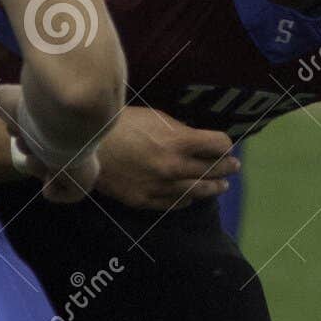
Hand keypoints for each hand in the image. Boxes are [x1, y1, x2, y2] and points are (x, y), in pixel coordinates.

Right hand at [0, 84, 100, 203]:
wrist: (65, 122)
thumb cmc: (34, 108)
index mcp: (53, 126)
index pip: (32, 143)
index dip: (22, 137)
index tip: (20, 127)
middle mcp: (67, 144)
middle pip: (36, 160)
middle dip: (29, 152)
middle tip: (33, 141)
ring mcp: (76, 163)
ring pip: (44, 174)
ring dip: (39, 164)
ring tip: (47, 151)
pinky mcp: (83, 182)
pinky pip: (56, 194)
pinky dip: (51, 186)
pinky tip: (55, 170)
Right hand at [95, 107, 238, 211]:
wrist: (87, 146)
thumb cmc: (120, 124)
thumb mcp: (155, 117)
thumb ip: (180, 130)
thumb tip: (198, 139)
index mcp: (178, 142)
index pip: (218, 145)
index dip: (225, 144)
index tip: (226, 145)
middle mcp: (174, 167)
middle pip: (212, 170)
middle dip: (226, 167)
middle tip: (234, 167)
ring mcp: (160, 187)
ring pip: (197, 191)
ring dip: (213, 188)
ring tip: (221, 186)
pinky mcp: (145, 201)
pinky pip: (174, 204)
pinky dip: (187, 200)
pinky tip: (193, 197)